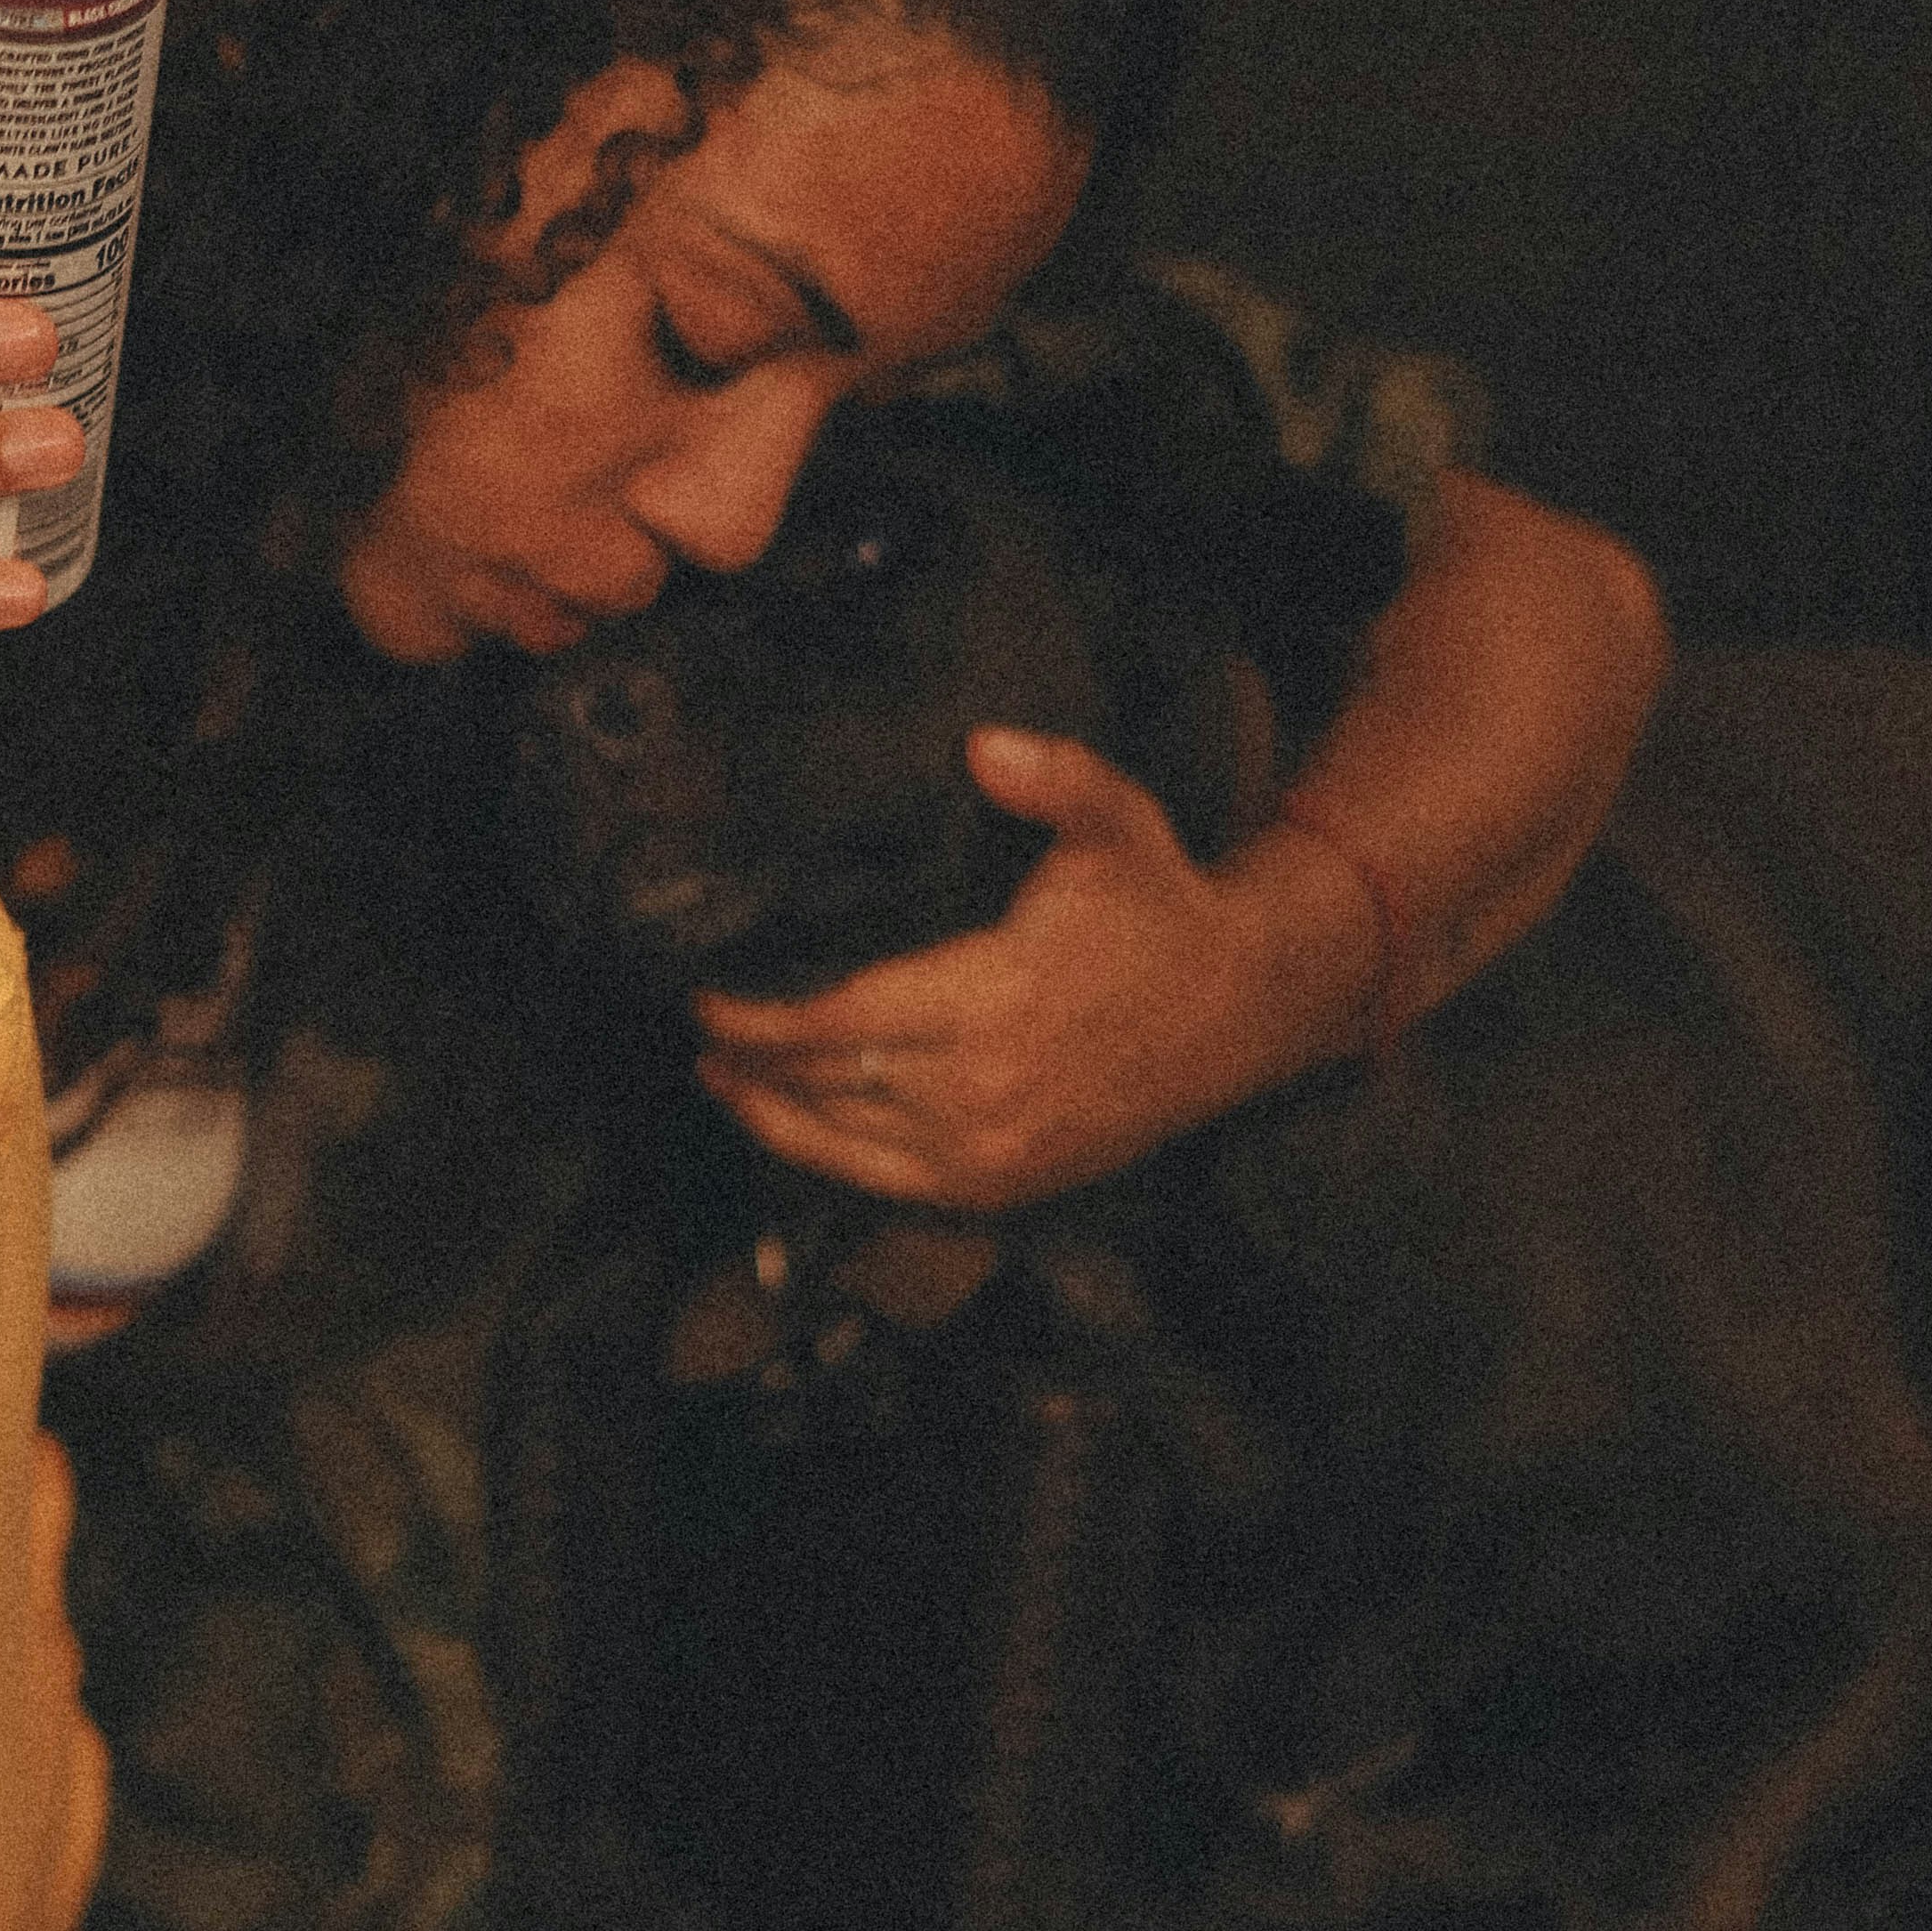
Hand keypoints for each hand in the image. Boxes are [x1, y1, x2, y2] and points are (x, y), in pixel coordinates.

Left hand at [692, 726, 1378, 1212]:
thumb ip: (1053, 776)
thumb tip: (983, 745)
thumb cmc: (1161, 911)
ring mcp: (992, 1149)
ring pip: (846, 1145)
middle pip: (826, 1084)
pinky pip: (889, 1185)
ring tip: (718, 1080)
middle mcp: (983, 1088)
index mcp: (994, 999)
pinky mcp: (1004, 1184)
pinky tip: (792, 1129)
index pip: (838, 1020)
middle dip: (748, 1063)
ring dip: (771, 1115)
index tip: (703, 998)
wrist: (1237, 1011)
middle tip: (694, 1033)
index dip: (756, 1018)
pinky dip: (828, 1159)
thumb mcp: (1118, 823)